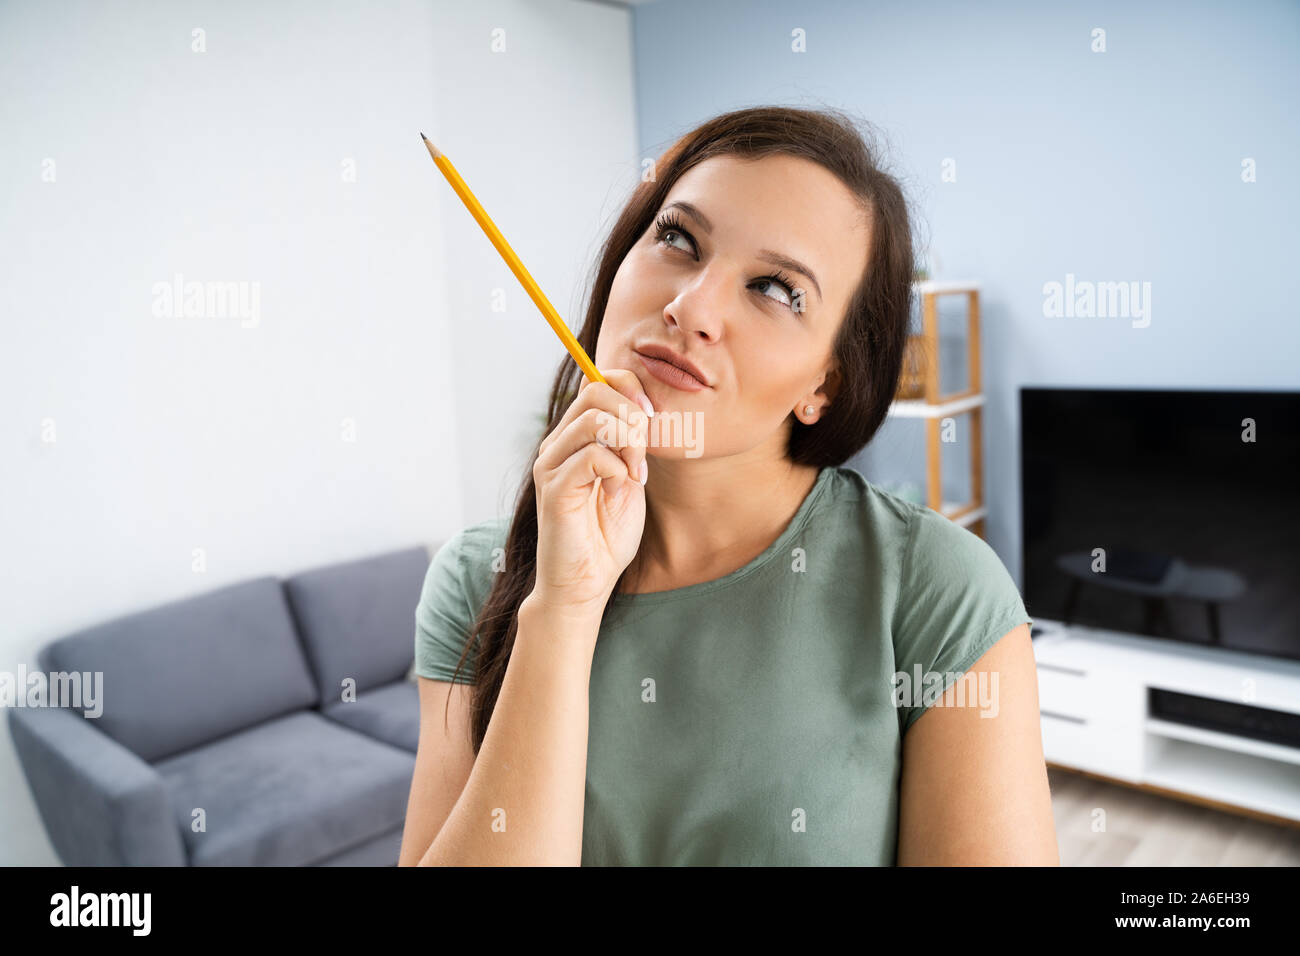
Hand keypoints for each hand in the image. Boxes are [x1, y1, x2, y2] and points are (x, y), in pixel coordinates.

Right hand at [530, 369, 653, 615]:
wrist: (586, 583)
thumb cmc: (606, 535)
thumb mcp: (628, 478)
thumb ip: (630, 444)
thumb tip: (642, 408)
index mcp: (573, 438)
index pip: (596, 382)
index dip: (630, 388)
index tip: (652, 419)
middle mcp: (556, 445)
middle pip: (595, 391)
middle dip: (633, 416)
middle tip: (645, 453)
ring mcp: (550, 465)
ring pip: (595, 418)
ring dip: (629, 442)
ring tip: (636, 474)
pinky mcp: (554, 489)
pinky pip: (593, 455)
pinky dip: (618, 469)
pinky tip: (619, 490)